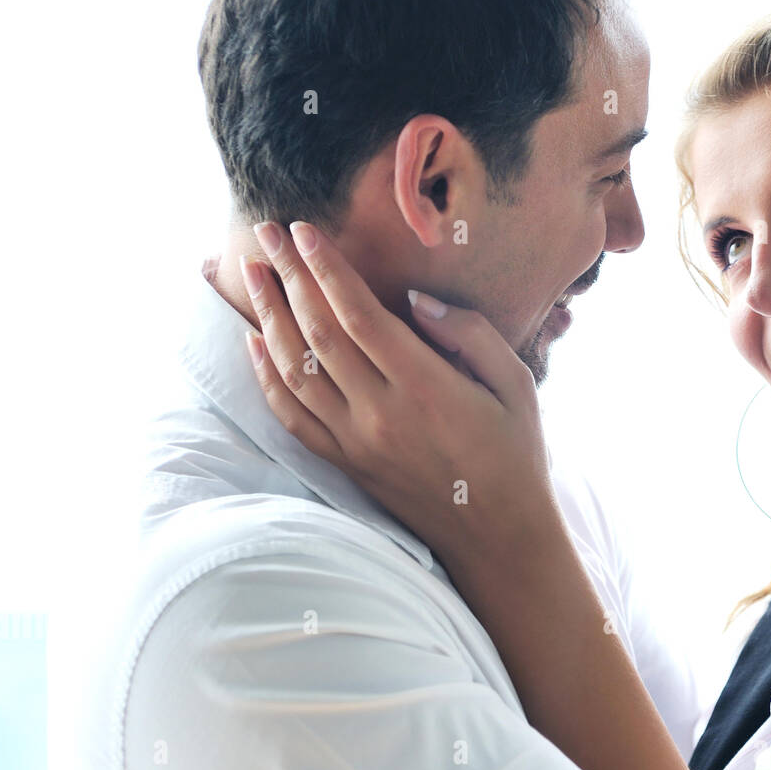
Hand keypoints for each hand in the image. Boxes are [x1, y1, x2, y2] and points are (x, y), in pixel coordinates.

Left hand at [238, 220, 565, 569]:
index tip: (303, 231)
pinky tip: (255, 342)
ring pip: (295, 371)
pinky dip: (267, 377)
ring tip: (253, 273)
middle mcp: (381, 414)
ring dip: (269, 317)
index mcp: (426, 387)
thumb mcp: (517, 385)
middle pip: (317, 333)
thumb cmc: (516, 454)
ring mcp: (358, 443)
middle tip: (266, 233)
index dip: (326, 269)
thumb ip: (470, 334)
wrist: (499, 538)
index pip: (359, 314)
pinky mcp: (347, 465)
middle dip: (288, 277)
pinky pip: (293, 417)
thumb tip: (415, 298)